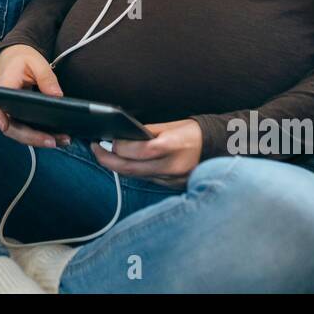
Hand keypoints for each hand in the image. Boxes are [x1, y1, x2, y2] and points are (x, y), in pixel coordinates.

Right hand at [0, 44, 69, 148]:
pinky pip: (28, 129)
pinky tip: (59, 136)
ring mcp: (11, 112)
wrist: (14, 56)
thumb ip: (46, 77)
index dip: (0, 119)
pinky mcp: (19, 115)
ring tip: (63, 140)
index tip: (5, 126)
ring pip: (22, 132)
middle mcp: (4, 105)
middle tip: (53, 140)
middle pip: (13, 128)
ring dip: (40, 139)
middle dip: (33, 137)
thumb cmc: (22, 58)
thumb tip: (57, 96)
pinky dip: (42, 134)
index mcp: (3, 88)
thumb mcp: (36, 61)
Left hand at [88, 119, 203, 188]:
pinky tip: (126, 163)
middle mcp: (172, 166)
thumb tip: (122, 136)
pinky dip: (135, 172)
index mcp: (172, 147)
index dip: (119, 147)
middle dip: (108, 160)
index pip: (139, 151)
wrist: (218, 148)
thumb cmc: (193, 133)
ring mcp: (172, 180)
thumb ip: (147, 132)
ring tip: (105, 155)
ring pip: (137, 176)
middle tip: (95, 150)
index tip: (106, 140)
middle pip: (132, 168)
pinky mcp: (172, 187)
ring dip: (119, 167)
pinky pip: (147, 180)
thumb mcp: (171, 126)